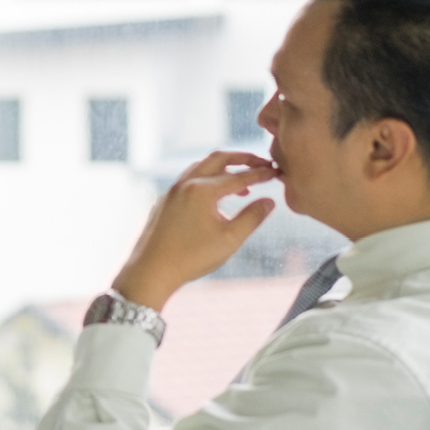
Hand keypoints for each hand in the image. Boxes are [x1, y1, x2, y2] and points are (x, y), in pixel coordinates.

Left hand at [112, 151, 279, 311]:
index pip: (239, 176)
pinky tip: (217, 198)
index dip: (261, 174)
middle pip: (218, 159)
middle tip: (262, 164)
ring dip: (224, 170)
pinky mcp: (164, 201)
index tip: (278, 172)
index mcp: (202, 190)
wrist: (150, 270)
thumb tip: (269, 201)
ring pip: (201, 167)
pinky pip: (189, 180)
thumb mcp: (230, 239)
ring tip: (243, 186)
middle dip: (242, 159)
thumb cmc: (191, 257)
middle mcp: (184, 184)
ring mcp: (171, 191)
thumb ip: (253, 217)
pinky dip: (207, 180)